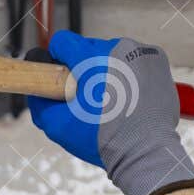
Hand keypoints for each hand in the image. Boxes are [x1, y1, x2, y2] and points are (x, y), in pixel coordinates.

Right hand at [28, 29, 193, 194]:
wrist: (145, 152)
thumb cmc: (102, 140)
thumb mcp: (57, 126)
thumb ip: (39, 103)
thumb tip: (36, 91)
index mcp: (90, 57)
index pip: (62, 42)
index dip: (57, 59)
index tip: (62, 77)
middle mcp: (117, 48)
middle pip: (88, 48)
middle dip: (84, 68)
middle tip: (88, 97)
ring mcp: (140, 52)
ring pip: (113, 54)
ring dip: (108, 70)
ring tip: (112, 100)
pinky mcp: (157, 60)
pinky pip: (134, 60)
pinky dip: (130, 74)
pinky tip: (130, 97)